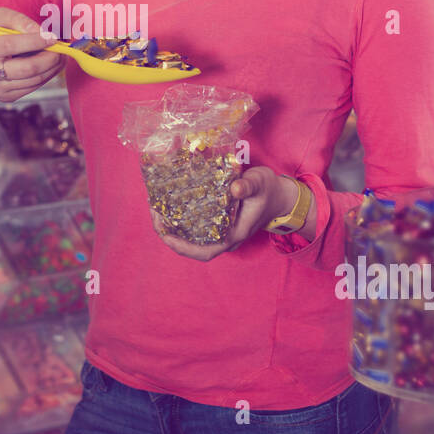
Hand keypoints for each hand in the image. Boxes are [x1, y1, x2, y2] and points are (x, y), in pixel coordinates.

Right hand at [0, 7, 62, 102]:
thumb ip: (18, 20)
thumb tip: (40, 31)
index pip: (10, 45)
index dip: (34, 41)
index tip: (52, 37)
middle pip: (26, 68)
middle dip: (49, 58)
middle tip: (61, 49)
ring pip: (34, 80)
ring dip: (53, 67)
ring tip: (59, 55)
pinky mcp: (6, 97)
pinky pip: (33, 87)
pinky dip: (47, 75)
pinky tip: (50, 65)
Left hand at [152, 165, 295, 260]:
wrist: (279, 196)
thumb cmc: (269, 191)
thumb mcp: (260, 183)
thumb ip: (248, 186)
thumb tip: (234, 189)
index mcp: (234, 235)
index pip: (204, 251)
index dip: (182, 246)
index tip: (164, 233)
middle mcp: (225, 238)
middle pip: (192, 247)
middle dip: (170, 235)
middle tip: (154, 214)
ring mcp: (221, 232)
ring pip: (192, 238)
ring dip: (172, 227)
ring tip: (156, 209)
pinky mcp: (218, 224)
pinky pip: (196, 228)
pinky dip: (181, 220)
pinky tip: (169, 206)